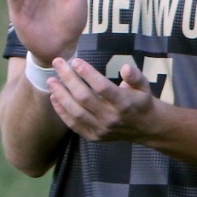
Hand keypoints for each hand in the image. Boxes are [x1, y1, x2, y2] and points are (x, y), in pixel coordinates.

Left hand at [46, 57, 161, 142]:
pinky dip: (61, 111)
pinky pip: (73, 124)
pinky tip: (54, 97)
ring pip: (75, 111)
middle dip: (68, 78)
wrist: (145, 128)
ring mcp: (101, 129)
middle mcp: (111, 117)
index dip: (87, 73)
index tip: (75, 61)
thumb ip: (135, 75)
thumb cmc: (141, 101)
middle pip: (84, 97)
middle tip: (57, 63)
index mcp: (124, 103)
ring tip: (51, 80)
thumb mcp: (144, 85)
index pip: (102, 87)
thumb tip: (125, 67)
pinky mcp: (93, 136)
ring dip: (60, 94)